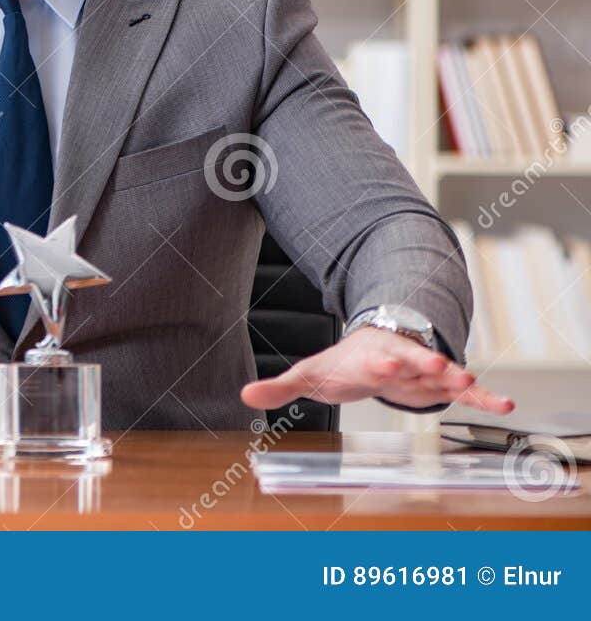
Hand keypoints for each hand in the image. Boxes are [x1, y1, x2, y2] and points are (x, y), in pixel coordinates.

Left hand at [240, 327, 514, 414]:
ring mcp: (421, 370)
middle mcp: (397, 359)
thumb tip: (243, 395)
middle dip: (421, 363)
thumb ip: (281, 386)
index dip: (375, 362)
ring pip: (440, 373)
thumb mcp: (309, 373)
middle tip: (438, 366)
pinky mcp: (440, 384)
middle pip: (409, 360)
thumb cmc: (341, 364)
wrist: (375, 343)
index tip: (382, 363)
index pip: (369, 359)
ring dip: (454, 377)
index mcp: (365, 357)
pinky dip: (484, 397)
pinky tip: (506, 404)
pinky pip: (466, 391)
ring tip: (471, 384)